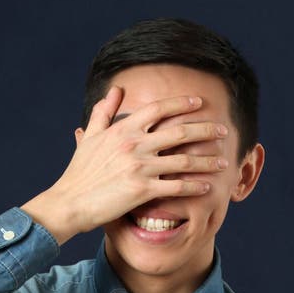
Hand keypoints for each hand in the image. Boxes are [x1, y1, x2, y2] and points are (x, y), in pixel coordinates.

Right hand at [21, 87, 228, 244]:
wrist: (69, 202)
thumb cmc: (79, 172)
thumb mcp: (90, 137)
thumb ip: (103, 112)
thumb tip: (115, 90)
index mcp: (123, 129)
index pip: (159, 108)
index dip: (182, 103)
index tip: (199, 102)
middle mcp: (134, 143)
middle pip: (180, 131)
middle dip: (206, 129)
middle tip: (223, 130)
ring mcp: (139, 166)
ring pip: (184, 160)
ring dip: (207, 160)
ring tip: (223, 161)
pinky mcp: (142, 190)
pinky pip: (176, 186)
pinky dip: (195, 186)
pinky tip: (209, 186)